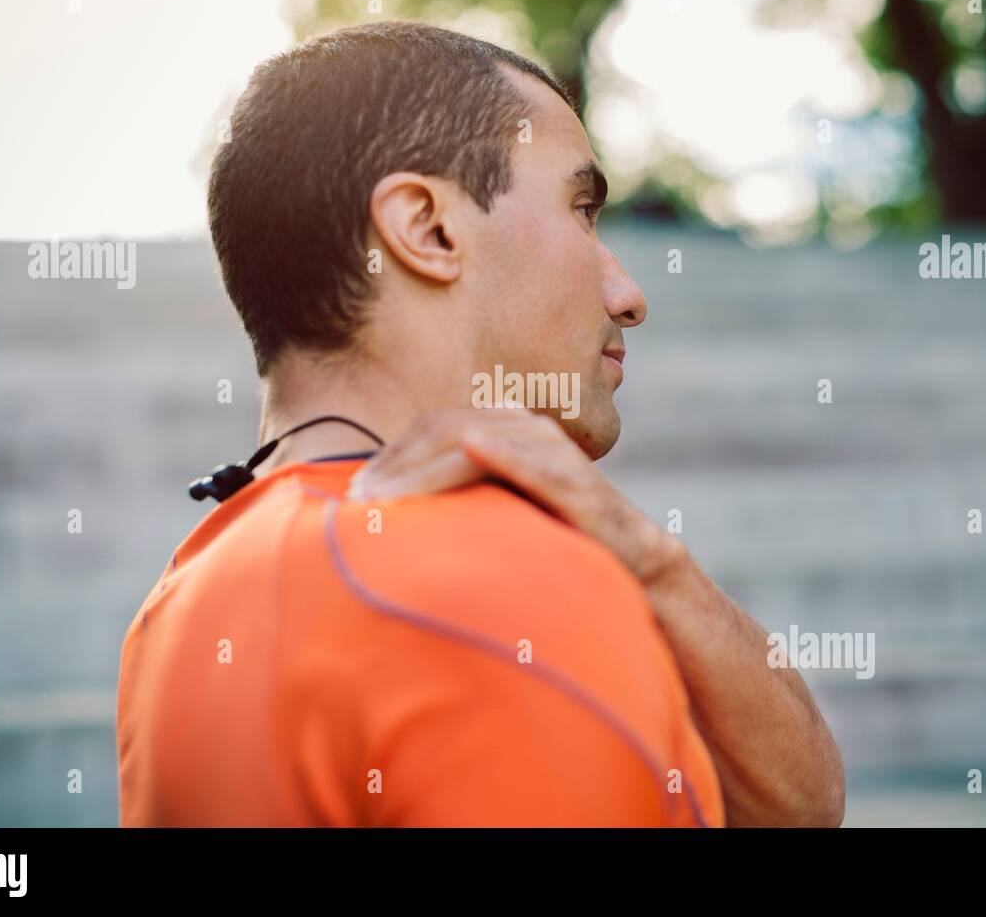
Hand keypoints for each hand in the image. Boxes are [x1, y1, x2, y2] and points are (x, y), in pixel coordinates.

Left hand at [346, 408, 685, 585]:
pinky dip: (500, 452)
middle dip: (397, 463)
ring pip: (475, 443)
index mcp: (506, 427)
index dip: (393, 454)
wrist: (631, 558)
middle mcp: (528, 429)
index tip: (354, 490)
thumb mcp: (498, 507)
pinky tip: (471, 447)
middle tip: (357, 498)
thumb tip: (390, 507)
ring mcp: (553, 451)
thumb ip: (458, 494)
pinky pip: (533, 463)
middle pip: (446, 429)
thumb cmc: (555, 534)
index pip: (435, 427)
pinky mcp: (576, 482)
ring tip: (386, 496)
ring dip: (424, 470)